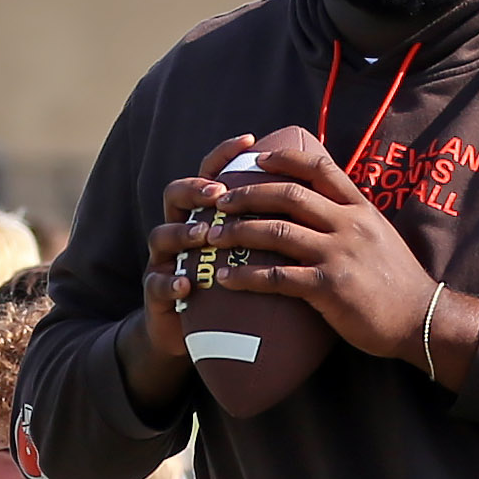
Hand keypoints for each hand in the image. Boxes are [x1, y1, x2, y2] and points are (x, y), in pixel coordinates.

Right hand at [129, 136, 260, 377]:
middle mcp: (180, 229)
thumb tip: (322, 195)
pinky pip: (157, 283)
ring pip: (162, 235)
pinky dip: (170, 282)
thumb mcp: (254, 255)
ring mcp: (164, 260)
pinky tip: (186, 285)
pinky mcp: (156, 293)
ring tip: (204, 235)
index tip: (248, 140)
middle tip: (220, 193)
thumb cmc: (233, 289)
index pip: (211, 173)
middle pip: (176, 195)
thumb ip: (274, 227)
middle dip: (195, 189)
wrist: (196, 337)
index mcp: (205, 215)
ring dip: (182, 232)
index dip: (224, 155)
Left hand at [151, 137, 444, 361]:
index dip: (284, 159)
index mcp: (360, 208)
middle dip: (246, 194)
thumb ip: (351, 219)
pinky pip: (276, 277)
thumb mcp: (379, 236)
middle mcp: (348, 224)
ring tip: (211, 236)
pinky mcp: (329, 287)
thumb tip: (322, 206)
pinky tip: (226, 278)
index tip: (255, 159)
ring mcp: (338, 254)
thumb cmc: (397, 282)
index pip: (319, 168)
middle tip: (218, 200)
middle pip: (288, 195)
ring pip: (276, 232)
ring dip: (237, 232)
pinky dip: (246, 276)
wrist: (420, 319)